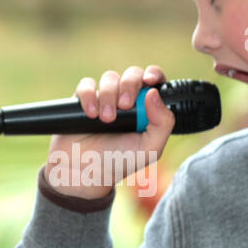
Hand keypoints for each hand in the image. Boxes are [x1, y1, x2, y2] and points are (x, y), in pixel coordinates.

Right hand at [45, 65, 174, 198]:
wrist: (85, 172)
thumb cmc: (120, 161)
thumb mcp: (150, 149)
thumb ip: (163, 123)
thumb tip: (154, 93)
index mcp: (147, 109)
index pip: (155, 82)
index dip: (154, 74)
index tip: (150, 80)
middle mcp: (127, 100)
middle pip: (133, 75)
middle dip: (130, 85)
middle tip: (125, 105)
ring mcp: (105, 99)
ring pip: (110, 78)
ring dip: (110, 95)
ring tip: (106, 119)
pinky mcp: (84, 100)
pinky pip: (87, 85)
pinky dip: (89, 95)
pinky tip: (91, 114)